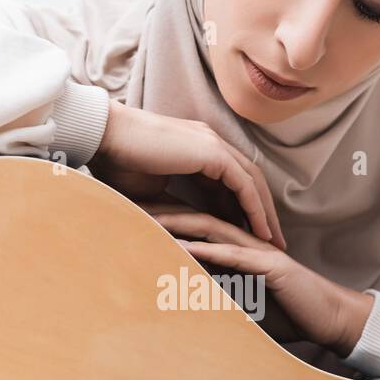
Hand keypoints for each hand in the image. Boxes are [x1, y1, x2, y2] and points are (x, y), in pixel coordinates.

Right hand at [89, 99, 285, 248]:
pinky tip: (260, 232)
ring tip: (273, 242)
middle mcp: (211, 143)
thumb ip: (172, 203)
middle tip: (273, 240)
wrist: (106, 137)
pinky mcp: (213, 153)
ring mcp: (214, 145)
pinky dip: (255, 209)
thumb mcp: (152, 190)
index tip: (249, 233)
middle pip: (250, 180)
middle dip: (263, 211)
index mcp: (198, 148)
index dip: (242, 207)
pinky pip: (244, 186)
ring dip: (265, 214)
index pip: (231, 180)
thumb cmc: (118, 162)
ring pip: (253, 183)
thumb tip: (180, 225)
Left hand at [143, 204, 373, 355]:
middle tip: (128, 204)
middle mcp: (245, 242)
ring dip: (178, 223)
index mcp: (236, 247)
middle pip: (197, 217)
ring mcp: (257, 251)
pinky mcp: (268, 266)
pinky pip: (232, 255)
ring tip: (146, 219)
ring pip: (211, 229)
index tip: (130, 215)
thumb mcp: (243, 303)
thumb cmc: (289, 313)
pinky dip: (205, 250)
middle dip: (163, 211)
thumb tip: (185, 299)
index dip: (164, 219)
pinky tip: (182, 246)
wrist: (329, 318)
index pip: (194, 227)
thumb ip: (218, 293)